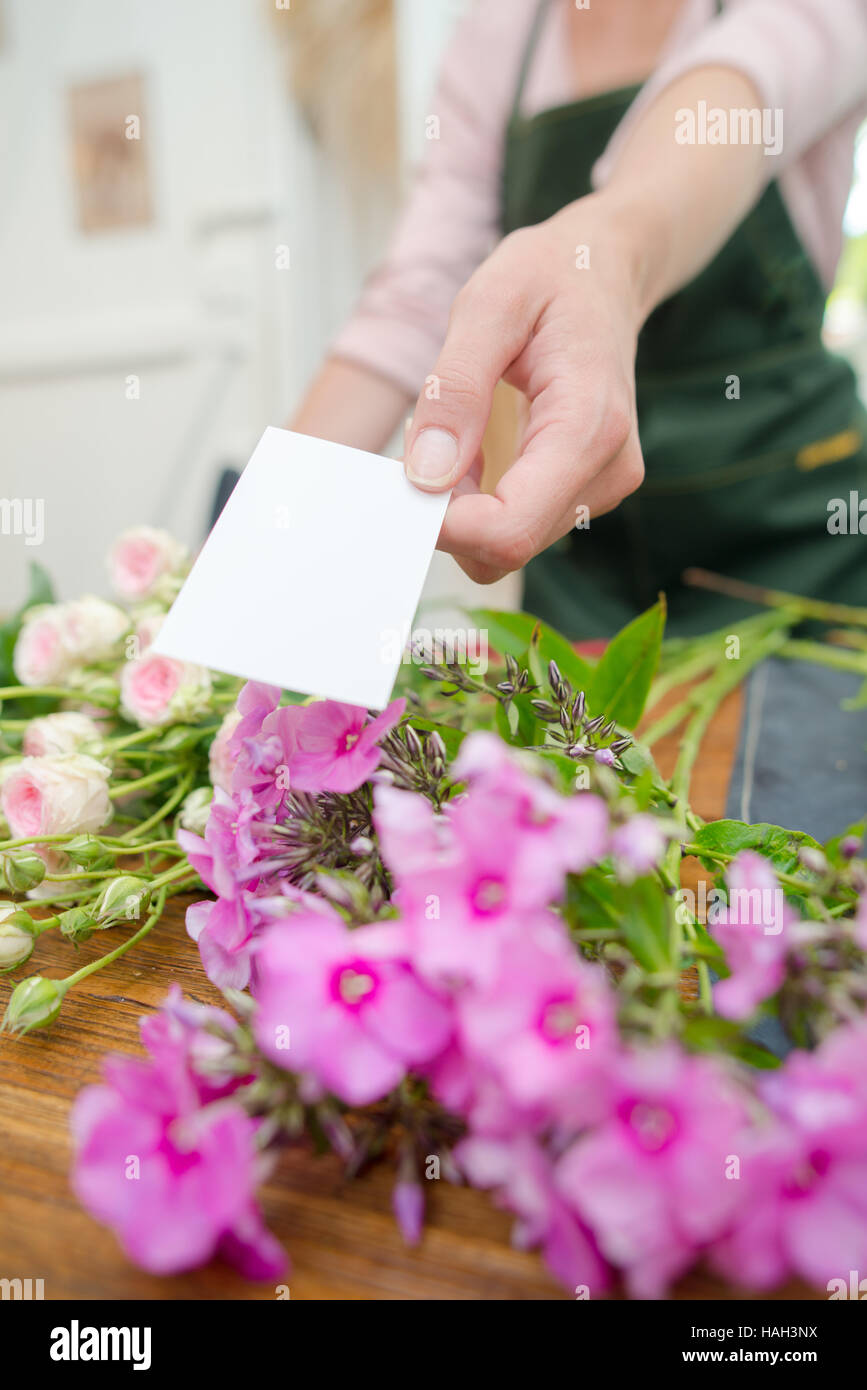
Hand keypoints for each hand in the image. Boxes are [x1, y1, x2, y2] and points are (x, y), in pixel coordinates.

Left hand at [403, 193, 648, 583]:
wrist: (604, 270)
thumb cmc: (551, 277)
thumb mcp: (489, 307)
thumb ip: (456, 391)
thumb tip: (424, 476)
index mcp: (589, 428)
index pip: (509, 530)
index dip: (443, 525)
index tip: (399, 480)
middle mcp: (606, 472)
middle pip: (505, 547)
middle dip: (445, 511)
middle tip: (422, 439)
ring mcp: (600, 488)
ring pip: (505, 545)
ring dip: (459, 503)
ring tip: (453, 429)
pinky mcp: (582, 492)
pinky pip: (513, 526)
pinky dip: (475, 500)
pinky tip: (470, 445)